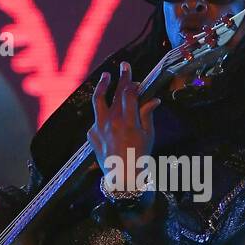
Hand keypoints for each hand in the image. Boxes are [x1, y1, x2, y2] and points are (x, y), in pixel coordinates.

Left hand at [88, 61, 160, 178]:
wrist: (122, 178)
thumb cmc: (139, 157)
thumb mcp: (148, 136)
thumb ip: (147, 115)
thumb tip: (153, 100)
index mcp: (128, 122)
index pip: (129, 94)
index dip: (132, 83)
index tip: (135, 77)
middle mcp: (112, 122)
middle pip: (116, 93)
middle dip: (122, 78)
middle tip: (124, 66)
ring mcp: (99, 127)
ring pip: (98, 101)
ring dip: (102, 86)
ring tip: (106, 77)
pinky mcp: (92, 134)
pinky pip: (96, 119)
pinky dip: (102, 114)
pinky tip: (106, 114)